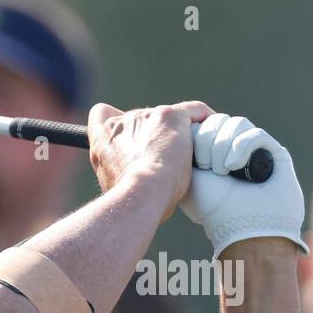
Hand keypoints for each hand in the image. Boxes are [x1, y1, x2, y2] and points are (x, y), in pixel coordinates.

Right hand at [87, 100, 212, 218]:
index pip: (101, 115)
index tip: (129, 141)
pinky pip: (194, 111)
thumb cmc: (128, 201)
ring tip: (187, 157)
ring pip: (167, 118)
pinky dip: (204, 120)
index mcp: (102, 140)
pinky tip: (211, 134)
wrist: (140, 195)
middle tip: (164, 160)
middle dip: (152, 136)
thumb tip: (139, 182)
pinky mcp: (170, 116)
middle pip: (139, 119)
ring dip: (175, 134)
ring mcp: (146, 116)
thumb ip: (123, 173)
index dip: (117, 126)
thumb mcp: (114, 185)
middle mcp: (120, 123)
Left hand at [178, 112, 307, 259]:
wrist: (243, 226)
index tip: (193, 159)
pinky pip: (255, 133)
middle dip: (209, 141)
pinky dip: (241, 147)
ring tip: (222, 170)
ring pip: (237, 123)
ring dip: (224, 145)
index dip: (197, 134)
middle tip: (207, 166)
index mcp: (210, 154)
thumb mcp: (188, 178)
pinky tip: (235, 166)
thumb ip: (185, 150)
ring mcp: (253, 149)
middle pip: (218, 120)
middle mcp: (231, 149)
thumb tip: (189, 125)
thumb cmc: (212, 208)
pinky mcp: (273, 152)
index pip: (202, 124)